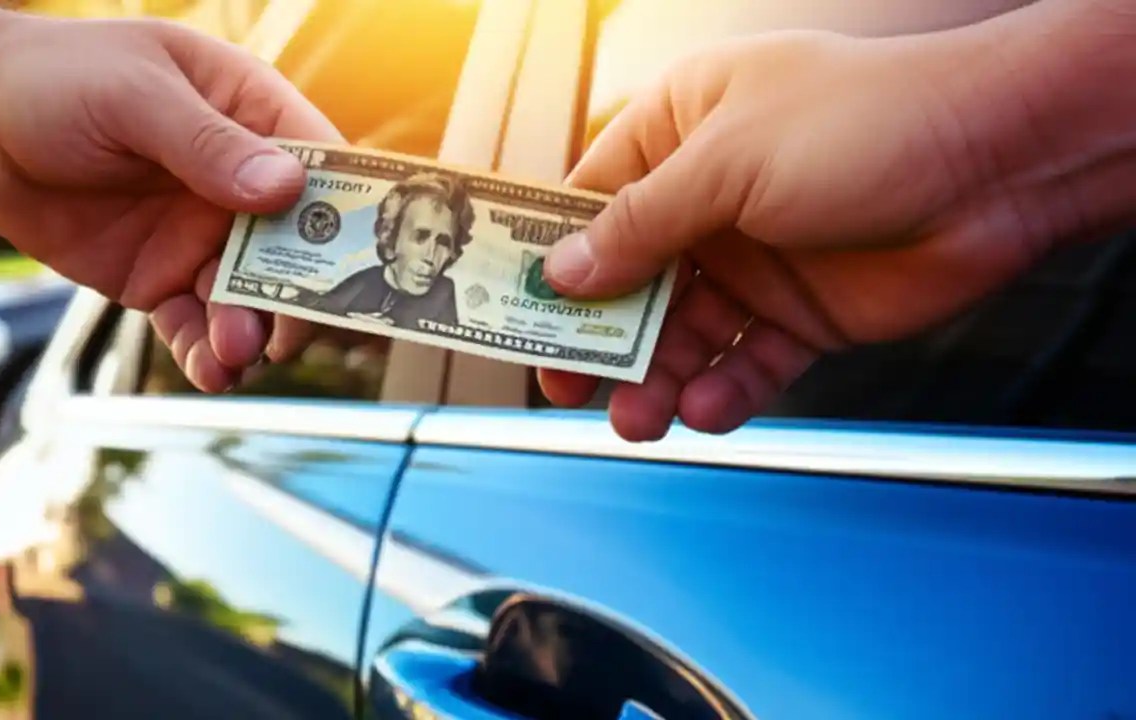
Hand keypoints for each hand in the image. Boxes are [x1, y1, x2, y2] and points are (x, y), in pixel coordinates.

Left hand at [0, 14, 336, 390]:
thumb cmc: (58, 80)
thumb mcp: (134, 95)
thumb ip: (205, 143)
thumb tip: (285, 190)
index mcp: (255, 117)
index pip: (325, 168)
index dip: (351, 215)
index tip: (363, 263)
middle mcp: (242, 184)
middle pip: (301, 249)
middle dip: (304, 295)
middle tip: (289, 330)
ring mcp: (205, 237)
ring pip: (253, 297)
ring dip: (254, 330)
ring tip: (233, 353)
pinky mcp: (164, 279)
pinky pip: (197, 325)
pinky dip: (207, 353)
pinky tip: (211, 371)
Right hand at [537, 11, 1121, 440]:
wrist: (1001, 163)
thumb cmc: (868, 122)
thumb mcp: (729, 161)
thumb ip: (643, 223)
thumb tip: (564, 270)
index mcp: (680, 132)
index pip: (589, 201)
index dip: (548, 257)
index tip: (510, 308)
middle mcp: (710, 199)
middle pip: (628, 282)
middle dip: (598, 339)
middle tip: (568, 386)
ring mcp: (755, 260)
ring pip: (681, 334)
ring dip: (656, 379)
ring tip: (639, 418)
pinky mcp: (800, 314)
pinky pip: (745, 362)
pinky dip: (725, 390)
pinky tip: (712, 408)